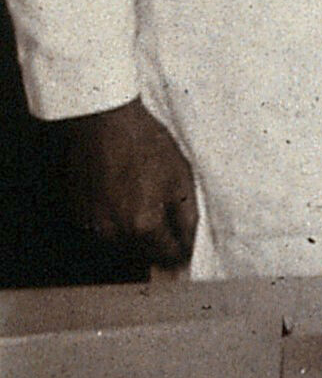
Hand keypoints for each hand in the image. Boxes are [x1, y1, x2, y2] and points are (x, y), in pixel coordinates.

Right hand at [69, 98, 197, 269]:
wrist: (103, 121)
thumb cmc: (145, 144)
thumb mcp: (181, 179)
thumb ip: (187, 219)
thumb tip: (189, 246)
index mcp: (142, 224)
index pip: (167, 256)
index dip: (181, 252)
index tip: (186, 247)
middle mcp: (113, 231)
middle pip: (143, 253)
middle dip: (158, 244)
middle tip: (168, 221)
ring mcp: (90, 222)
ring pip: (121, 243)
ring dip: (135, 233)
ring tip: (143, 200)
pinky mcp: (77, 212)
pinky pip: (101, 227)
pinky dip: (114, 220)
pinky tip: (123, 195)